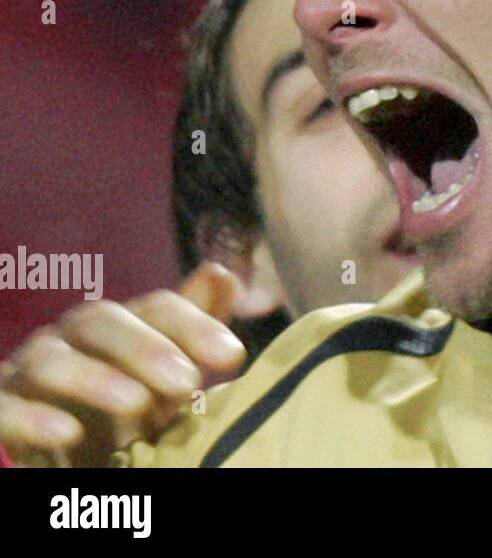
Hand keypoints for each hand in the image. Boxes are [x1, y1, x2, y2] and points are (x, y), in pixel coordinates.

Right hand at [0, 262, 245, 466]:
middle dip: (146, 348)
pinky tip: (67, 432)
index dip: (196, 326)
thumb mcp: (169, 370)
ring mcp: (31, 372)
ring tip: (136, 403)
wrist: (74, 454)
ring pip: (53, 362)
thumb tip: (223, 273)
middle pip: (103, 323)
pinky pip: (4, 407)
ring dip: (95, 380)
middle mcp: (72, 337)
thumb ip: (194, 324)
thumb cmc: (128, 406)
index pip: (157, 308)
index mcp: (120, 324)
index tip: (234, 356)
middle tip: (187, 381)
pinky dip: (31, 418)